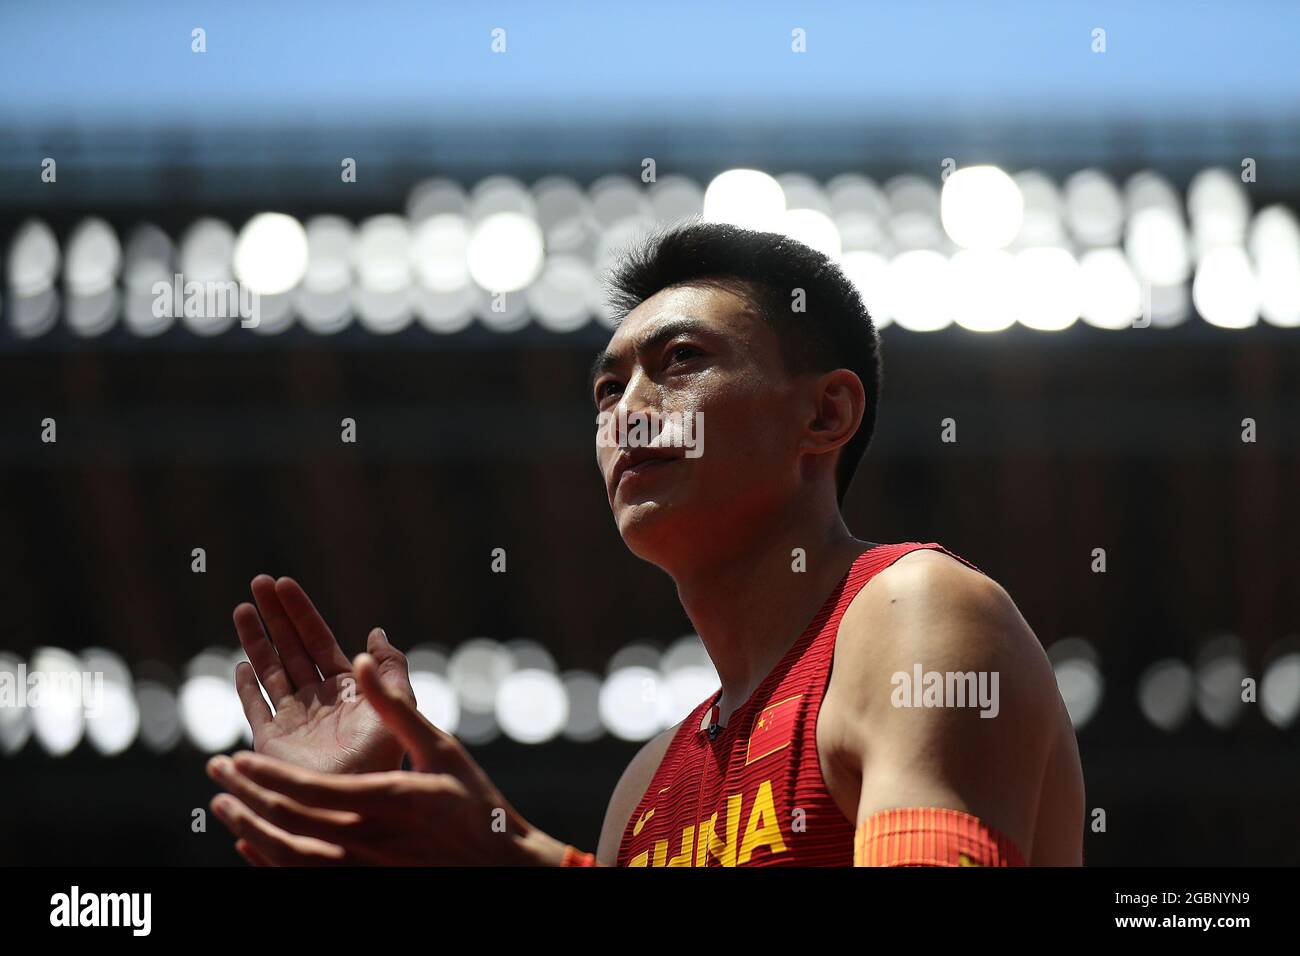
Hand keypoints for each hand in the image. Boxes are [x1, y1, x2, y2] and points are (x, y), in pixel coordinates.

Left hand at [207, 652, 567, 865]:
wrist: (497, 869)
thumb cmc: (474, 804)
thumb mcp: (440, 746)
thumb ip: (394, 702)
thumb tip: (363, 651)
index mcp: (381, 802)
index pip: (304, 794)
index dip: (263, 777)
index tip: (233, 759)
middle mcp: (362, 841)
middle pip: (285, 822)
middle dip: (245, 794)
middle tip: (214, 772)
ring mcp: (358, 867)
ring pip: (285, 852)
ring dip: (248, 825)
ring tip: (220, 806)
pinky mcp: (358, 880)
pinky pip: (301, 875)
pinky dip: (268, 858)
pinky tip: (248, 843)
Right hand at [232, 575, 413, 773]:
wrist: (356, 800)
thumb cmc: (384, 757)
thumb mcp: (399, 704)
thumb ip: (390, 667)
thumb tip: (376, 631)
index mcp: (346, 688)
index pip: (318, 640)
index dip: (301, 612)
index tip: (284, 584)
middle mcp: (317, 699)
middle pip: (290, 648)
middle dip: (274, 616)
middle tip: (258, 581)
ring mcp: (292, 719)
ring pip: (269, 671)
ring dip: (255, 641)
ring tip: (242, 609)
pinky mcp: (272, 742)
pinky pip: (255, 708)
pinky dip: (246, 688)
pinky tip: (239, 666)